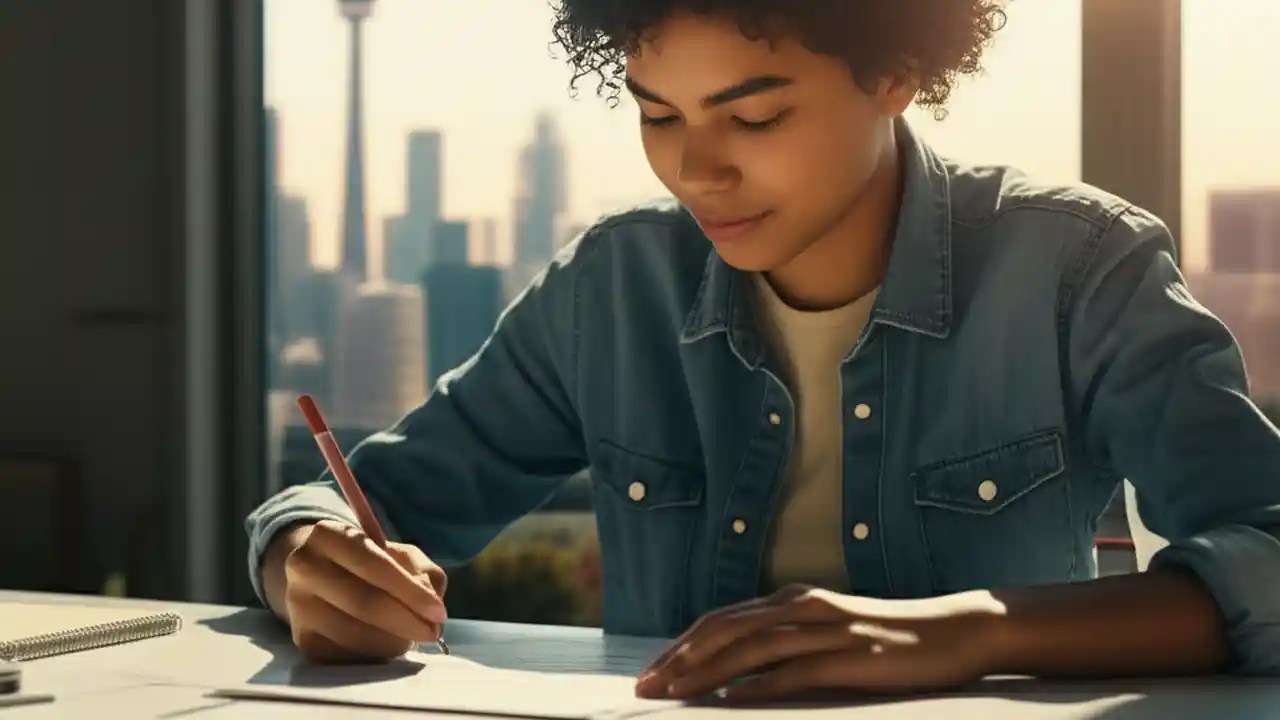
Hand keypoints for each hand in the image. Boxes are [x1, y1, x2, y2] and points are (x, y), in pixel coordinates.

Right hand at [282, 519, 448, 662]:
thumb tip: (431, 607)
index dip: (409, 591)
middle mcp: (305, 568)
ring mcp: (298, 606)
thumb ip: (422, 572)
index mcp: (328, 535)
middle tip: (433, 631)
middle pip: (363, 602)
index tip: (438, 611)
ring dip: (394, 641)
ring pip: (356, 634)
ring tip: (411, 635)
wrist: (318, 577)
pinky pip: (347, 655)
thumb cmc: (367, 562)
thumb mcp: (397, 553)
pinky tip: (387, 643)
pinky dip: (377, 653)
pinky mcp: (302, 639)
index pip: (372, 564)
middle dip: (407, 621)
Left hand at [635, 584, 1007, 702]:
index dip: (682, 646)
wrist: (956, 629)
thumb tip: (738, 674)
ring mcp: (827, 631)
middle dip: (680, 659)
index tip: (651, 674)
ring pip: (751, 648)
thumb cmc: (891, 637)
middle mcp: (802, 608)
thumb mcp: (830, 631)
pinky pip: (797, 672)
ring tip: (674, 694)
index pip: (721, 620)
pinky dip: (760, 686)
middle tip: (645, 689)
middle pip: (725, 630)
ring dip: (707, 672)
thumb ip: (787, 644)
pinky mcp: (852, 657)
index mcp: (793, 600)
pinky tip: (733, 702)